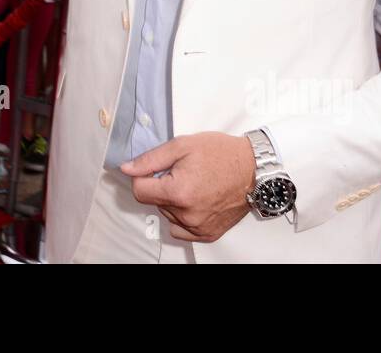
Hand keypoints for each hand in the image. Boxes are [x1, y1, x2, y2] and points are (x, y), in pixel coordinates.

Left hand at [120, 132, 256, 241]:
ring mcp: (198, 227)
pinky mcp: (208, 234)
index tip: (156, 169)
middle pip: (154, 202)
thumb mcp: (182, 145)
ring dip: (173, 201)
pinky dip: (183, 216)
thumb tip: (127, 169)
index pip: (139, 191)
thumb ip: (150, 159)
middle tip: (183, 172)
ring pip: (168, 214)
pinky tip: (196, 200)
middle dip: (162, 186)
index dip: (143, 176)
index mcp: (178, 192)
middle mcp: (187, 214)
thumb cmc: (221, 154)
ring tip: (194, 184)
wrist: (254, 169)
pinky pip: (181, 228)